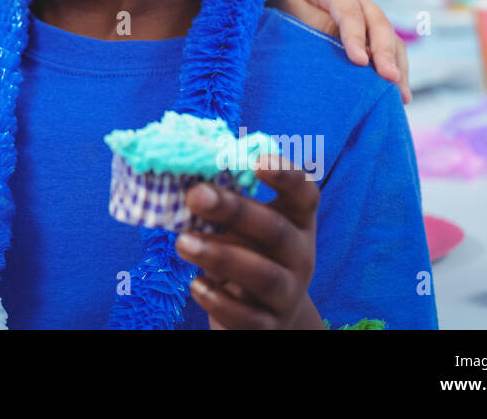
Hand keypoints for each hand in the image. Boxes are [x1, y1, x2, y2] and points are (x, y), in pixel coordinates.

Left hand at [175, 155, 324, 329]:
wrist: (269, 316)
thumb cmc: (249, 254)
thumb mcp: (245, 228)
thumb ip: (224, 203)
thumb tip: (182, 176)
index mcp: (297, 222)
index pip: (304, 194)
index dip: (286, 175)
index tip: (257, 160)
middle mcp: (300, 256)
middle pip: (275, 230)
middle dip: (234, 211)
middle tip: (195, 194)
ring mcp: (287, 293)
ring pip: (262, 275)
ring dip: (220, 255)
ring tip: (182, 243)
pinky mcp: (269, 325)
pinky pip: (247, 315)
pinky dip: (219, 300)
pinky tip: (195, 285)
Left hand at [266, 0, 409, 103]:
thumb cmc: (282, 2)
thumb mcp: (288, 10)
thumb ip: (311, 26)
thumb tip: (337, 53)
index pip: (349, 12)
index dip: (356, 36)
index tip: (359, 61)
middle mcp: (357, 0)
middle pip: (378, 24)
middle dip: (385, 53)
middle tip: (389, 78)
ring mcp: (367, 16)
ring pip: (391, 38)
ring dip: (398, 66)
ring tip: (401, 94)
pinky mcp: (370, 33)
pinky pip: (389, 49)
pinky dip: (395, 69)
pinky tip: (399, 93)